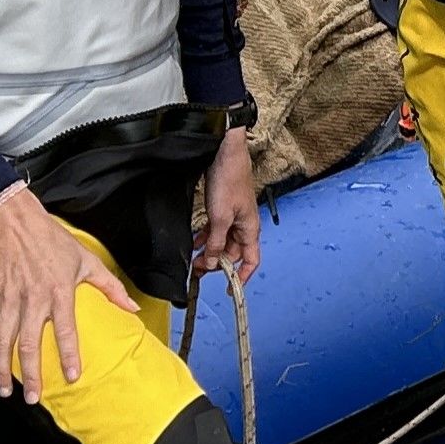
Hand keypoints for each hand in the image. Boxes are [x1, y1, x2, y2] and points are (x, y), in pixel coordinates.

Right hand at [0, 183, 142, 404]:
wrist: (13, 219)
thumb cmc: (51, 239)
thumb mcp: (86, 260)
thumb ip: (109, 287)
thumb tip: (132, 307)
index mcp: (59, 293)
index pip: (66, 331)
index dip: (68, 356)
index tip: (72, 377)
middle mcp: (32, 300)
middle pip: (29, 345)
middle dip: (31, 375)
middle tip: (32, 398)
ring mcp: (7, 300)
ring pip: (2, 342)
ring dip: (3, 369)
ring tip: (6, 390)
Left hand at [192, 124, 260, 286]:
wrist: (225, 154)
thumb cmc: (229, 180)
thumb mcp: (220, 217)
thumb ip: (217, 243)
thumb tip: (214, 263)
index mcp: (250, 229)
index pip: (250, 260)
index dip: (242, 277)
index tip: (231, 290)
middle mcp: (244, 225)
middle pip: (233, 253)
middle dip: (217, 264)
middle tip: (198, 270)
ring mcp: (233, 217)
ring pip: (223, 243)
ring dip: (210, 252)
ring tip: (194, 261)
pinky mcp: (223, 209)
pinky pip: (216, 230)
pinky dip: (206, 239)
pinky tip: (194, 243)